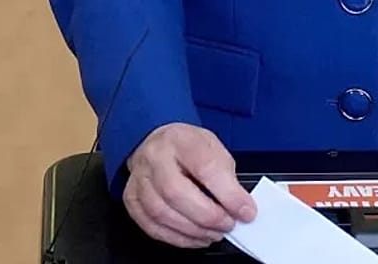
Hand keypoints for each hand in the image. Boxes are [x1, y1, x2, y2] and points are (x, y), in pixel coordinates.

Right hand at [123, 123, 256, 247]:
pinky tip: (194, 237)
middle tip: (228, 225)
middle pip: (176, 193)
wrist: (159, 143)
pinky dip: (176, 237)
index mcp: (181, 139)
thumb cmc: (188, 148)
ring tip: (213, 233)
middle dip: (208, 216)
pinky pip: (151, 225)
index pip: (205, 167)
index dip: (228, 194)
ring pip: (161, 212)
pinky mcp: (131, 199)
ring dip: (193, 230)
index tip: (245, 211)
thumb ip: (227, 177)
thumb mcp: (214, 149)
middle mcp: (155, 157)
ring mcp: (139, 178)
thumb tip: (240, 208)